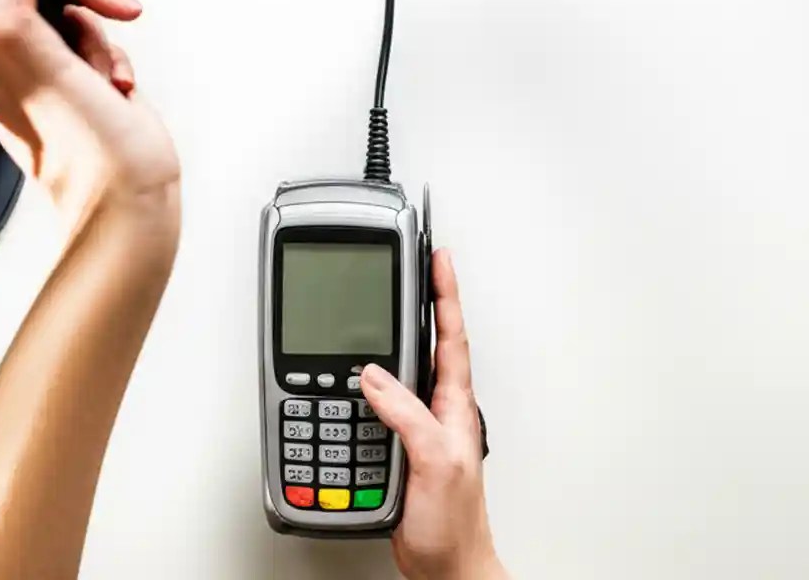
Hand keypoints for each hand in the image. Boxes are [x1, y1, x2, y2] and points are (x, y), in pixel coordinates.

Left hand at [0, 0, 178, 230]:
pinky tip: (114, 86)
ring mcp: (38, 71)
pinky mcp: (74, 82)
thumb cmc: (86, 159)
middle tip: (106, 3)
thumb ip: (14, 12)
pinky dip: (112, 56)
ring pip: (72, 11)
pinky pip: (94, 41)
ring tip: (105, 71)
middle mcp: (1, 60)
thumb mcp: (44, 73)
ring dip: (101, 32)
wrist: (125, 201)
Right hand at [361, 250, 508, 579]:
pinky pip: (378, 403)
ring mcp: (418, 427)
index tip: (439, 258)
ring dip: (386, 339)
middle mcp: (438, 410)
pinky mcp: (398, 446)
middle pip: (426, 344)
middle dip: (420, 302)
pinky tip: (353, 374)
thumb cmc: (454, 525)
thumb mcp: (435, 463)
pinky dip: (363, 383)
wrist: (446, 567)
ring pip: (399, 370)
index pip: (450, 337)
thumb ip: (408, 417)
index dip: (445, 295)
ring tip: (380, 303)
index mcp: (454, 406)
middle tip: (411, 265)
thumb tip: (375, 377)